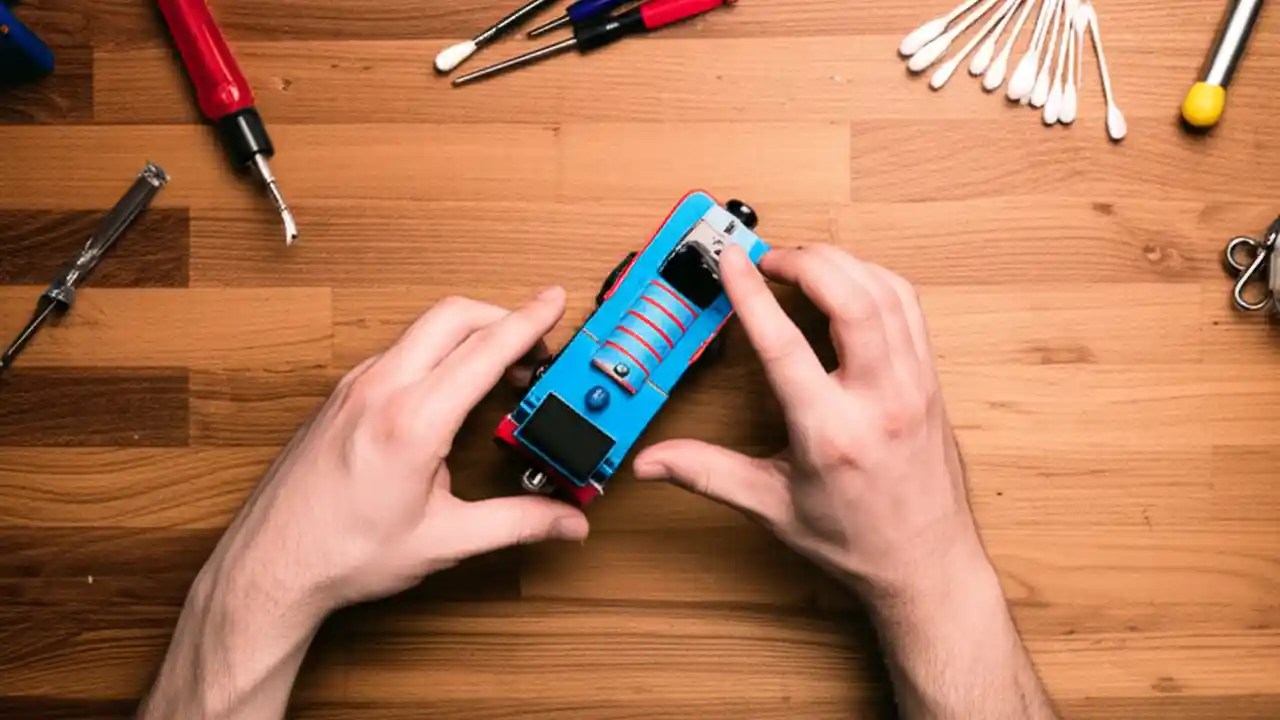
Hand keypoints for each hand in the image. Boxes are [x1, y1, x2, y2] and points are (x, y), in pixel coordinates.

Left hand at [141, 290, 589, 718]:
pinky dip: (435, 354)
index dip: (529, 320)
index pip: (484, 349)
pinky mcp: (341, 395)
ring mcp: (355, 387)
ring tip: (499, 371)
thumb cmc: (341, 553)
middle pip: (453, 316)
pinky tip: (449, 391)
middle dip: (501, 316)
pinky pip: (398, 353)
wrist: (270, 565)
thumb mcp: (444, 539)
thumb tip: (566, 521)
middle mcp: (379, 390)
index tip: (555, 301)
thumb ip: (515, 523)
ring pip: (422, 331)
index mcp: (412, 421)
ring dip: (467, 336)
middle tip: (537, 341)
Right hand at [635, 244, 980, 598]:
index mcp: (831, 433)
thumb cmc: (856, 540)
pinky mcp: (930, 381)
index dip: (752, 295)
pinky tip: (849, 282)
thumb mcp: (771, 508)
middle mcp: (879, 400)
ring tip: (802, 262)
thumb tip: (653, 463)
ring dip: (842, 264)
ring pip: (885, 293)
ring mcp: (913, 385)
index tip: (731, 263)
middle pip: (851, 298)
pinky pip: (908, 308)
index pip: (784, 344)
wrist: (926, 564)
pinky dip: (875, 280)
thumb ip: (707, 474)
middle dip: (806, 261)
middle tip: (768, 257)